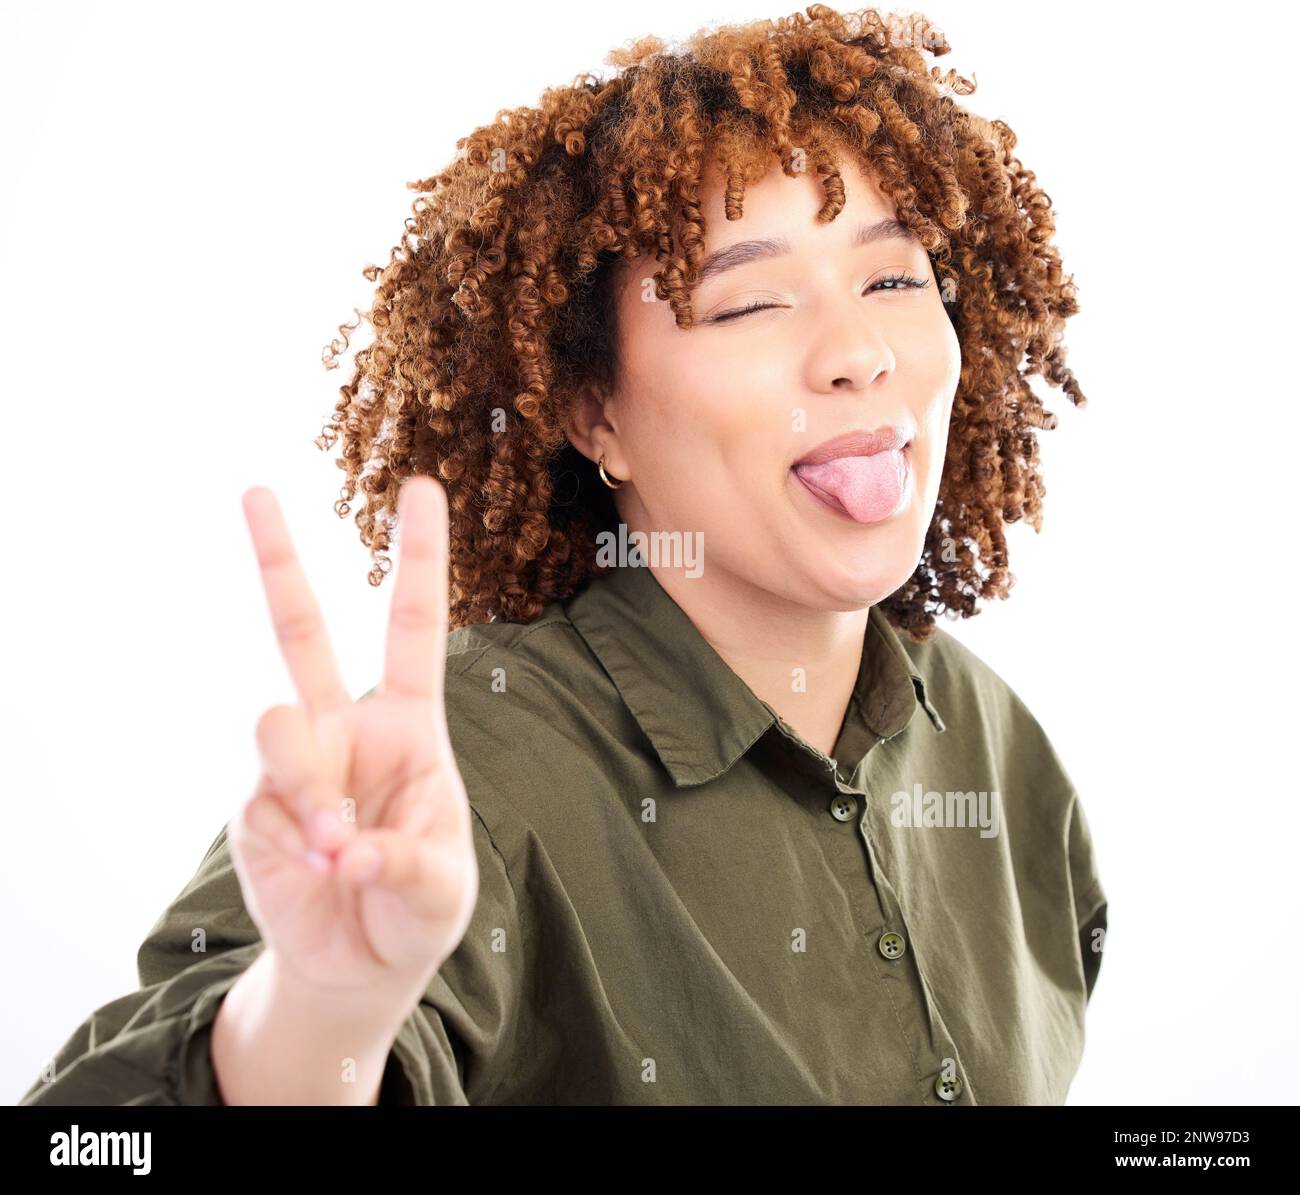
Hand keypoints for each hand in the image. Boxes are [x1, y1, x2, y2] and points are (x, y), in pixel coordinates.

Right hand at [229, 476, 477, 1000]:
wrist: (361, 964)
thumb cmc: (418, 906)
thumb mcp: (440, 886)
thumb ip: (403, 859)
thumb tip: (343, 846)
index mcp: (408, 725)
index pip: (412, 629)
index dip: (419, 559)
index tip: (420, 488)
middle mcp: (345, 728)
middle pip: (300, 631)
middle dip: (277, 560)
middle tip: (253, 489)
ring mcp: (295, 764)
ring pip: (279, 723)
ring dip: (311, 786)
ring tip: (338, 848)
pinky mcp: (257, 807)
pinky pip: (265, 798)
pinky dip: (298, 837)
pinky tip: (318, 868)